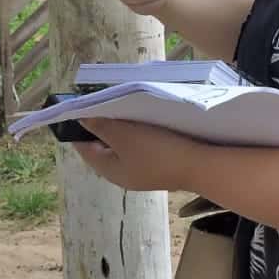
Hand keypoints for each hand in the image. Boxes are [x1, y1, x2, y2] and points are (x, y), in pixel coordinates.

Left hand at [73, 117, 198, 190]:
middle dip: (102, 126)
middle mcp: (121, 175)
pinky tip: (145, 124)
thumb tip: (81, 119)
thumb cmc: (157, 151)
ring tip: (125, 110)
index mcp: (108, 170)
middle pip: (103, 147)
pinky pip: (139, 149)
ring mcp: (140, 173)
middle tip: (105, 103)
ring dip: (121, 130)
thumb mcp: (125, 136)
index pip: (84, 148)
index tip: (80, 107)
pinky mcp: (157, 168)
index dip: (79, 128)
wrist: (199, 166)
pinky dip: (137, 136)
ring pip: (122, 147)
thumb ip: (101, 126)